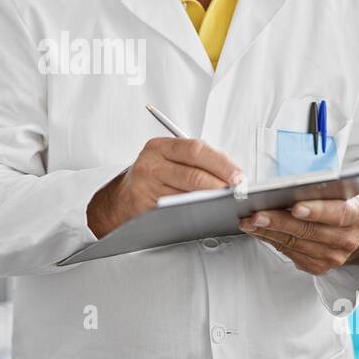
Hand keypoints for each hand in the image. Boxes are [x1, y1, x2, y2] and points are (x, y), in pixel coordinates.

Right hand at [87, 137, 242, 237]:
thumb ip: (194, 161)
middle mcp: (150, 163)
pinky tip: (209, 212)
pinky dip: (197, 212)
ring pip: (188, 195)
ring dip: (213, 201)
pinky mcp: (145, 207)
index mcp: (159, 146)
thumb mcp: (166, 160)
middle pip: (194, 174)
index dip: (221, 162)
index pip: (196, 149)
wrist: (119, 200)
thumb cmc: (151, 179)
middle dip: (221, 185)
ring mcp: (146, 186)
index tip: (239, 174)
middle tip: (237, 192)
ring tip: (228, 202)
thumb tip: (231, 173)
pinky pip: (178, 210)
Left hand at [239, 198, 358, 275]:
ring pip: (294, 243)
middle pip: (309, 231)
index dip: (316, 211)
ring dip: (267, 231)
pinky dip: (269, 239)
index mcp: (356, 217)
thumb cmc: (334, 206)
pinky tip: (256, 231)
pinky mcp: (317, 267)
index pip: (336, 213)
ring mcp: (332, 257)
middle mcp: (346, 240)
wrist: (345, 232)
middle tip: (257, 214)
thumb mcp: (334, 195)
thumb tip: (283, 190)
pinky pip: (288, 252)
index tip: (295, 207)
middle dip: (279, 221)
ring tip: (249, 221)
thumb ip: (317, 192)